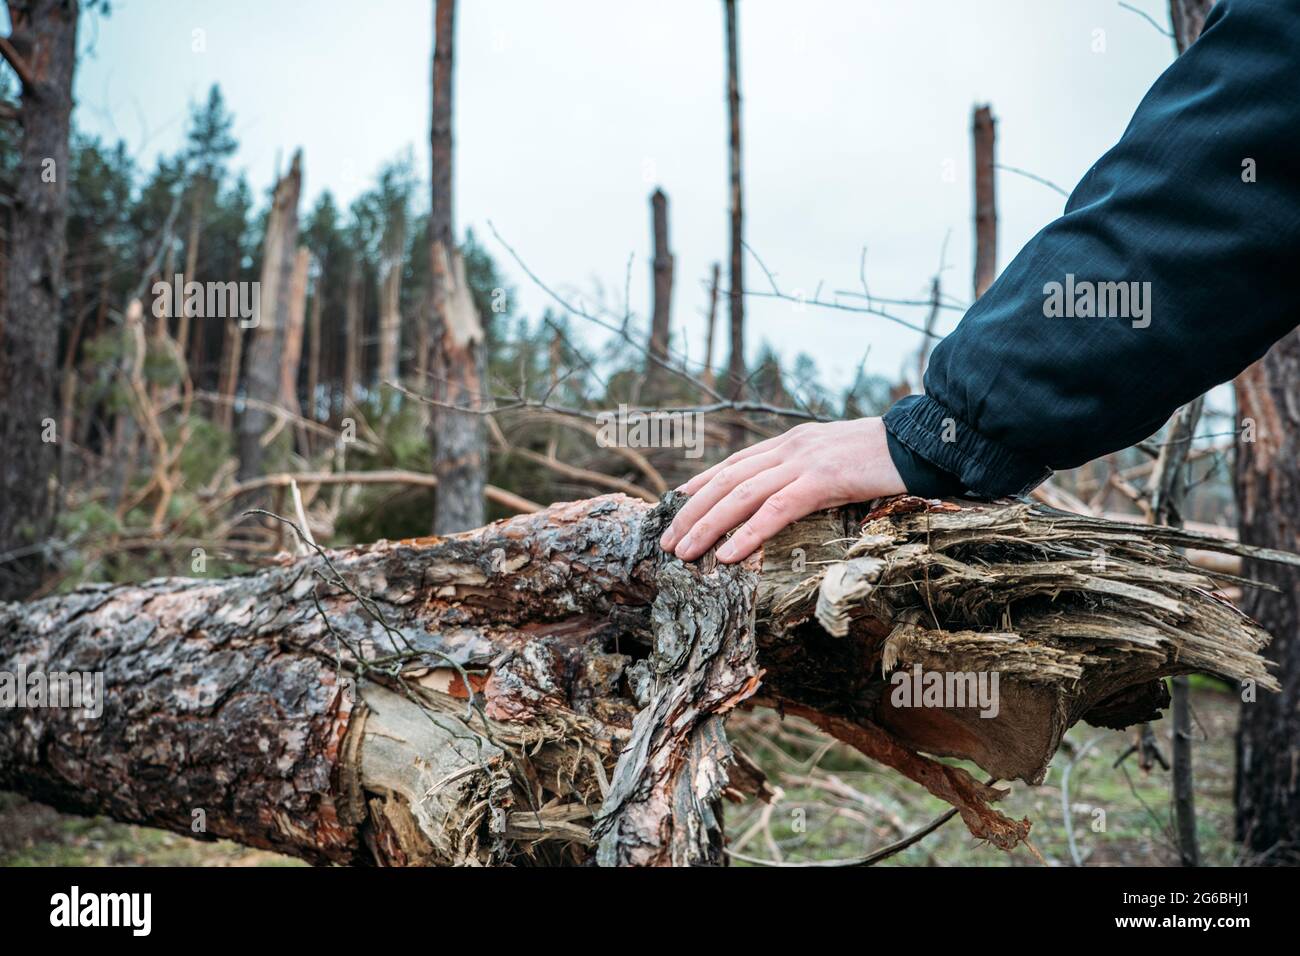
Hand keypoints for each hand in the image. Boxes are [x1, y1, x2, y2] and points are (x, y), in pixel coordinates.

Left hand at [659, 416, 905, 563]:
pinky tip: (728, 555)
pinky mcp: (824, 479)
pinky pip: (777, 509)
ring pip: (741, 495)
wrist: (924, 440)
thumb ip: (807, 473)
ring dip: (707, 526)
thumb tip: (785, 497)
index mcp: (790, 442)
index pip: (733, 463)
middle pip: (726, 480)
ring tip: (684, 552)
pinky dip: (748, 533)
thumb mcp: (836, 460)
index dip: (700, 484)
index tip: (675, 505)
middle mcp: (789, 448)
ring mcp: (805, 462)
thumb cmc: (885, 458)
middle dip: (692, 512)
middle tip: (667, 542)